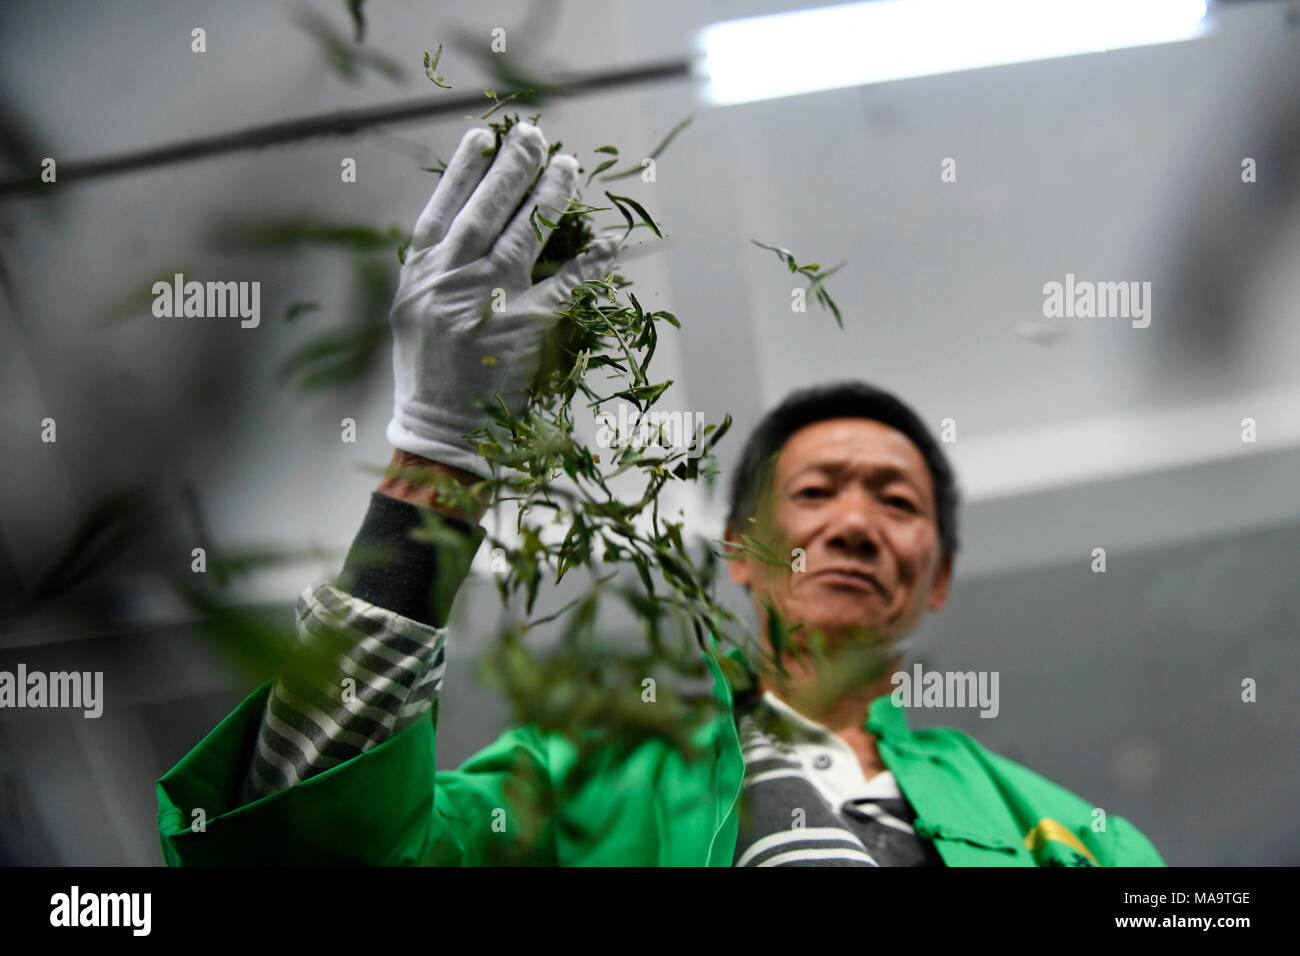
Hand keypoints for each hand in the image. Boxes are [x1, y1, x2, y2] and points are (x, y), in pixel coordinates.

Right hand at [385, 121, 620, 477]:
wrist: (441, 431)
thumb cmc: (428, 372)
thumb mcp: (411, 313)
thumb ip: (432, 268)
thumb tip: (458, 220)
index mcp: (419, 275)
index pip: (443, 208)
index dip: (463, 169)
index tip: (484, 137)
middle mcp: (452, 281)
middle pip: (486, 209)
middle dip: (513, 167)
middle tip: (535, 136)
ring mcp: (489, 302)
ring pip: (525, 234)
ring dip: (550, 195)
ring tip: (568, 166)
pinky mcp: (525, 328)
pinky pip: (567, 285)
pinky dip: (589, 261)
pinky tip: (606, 240)